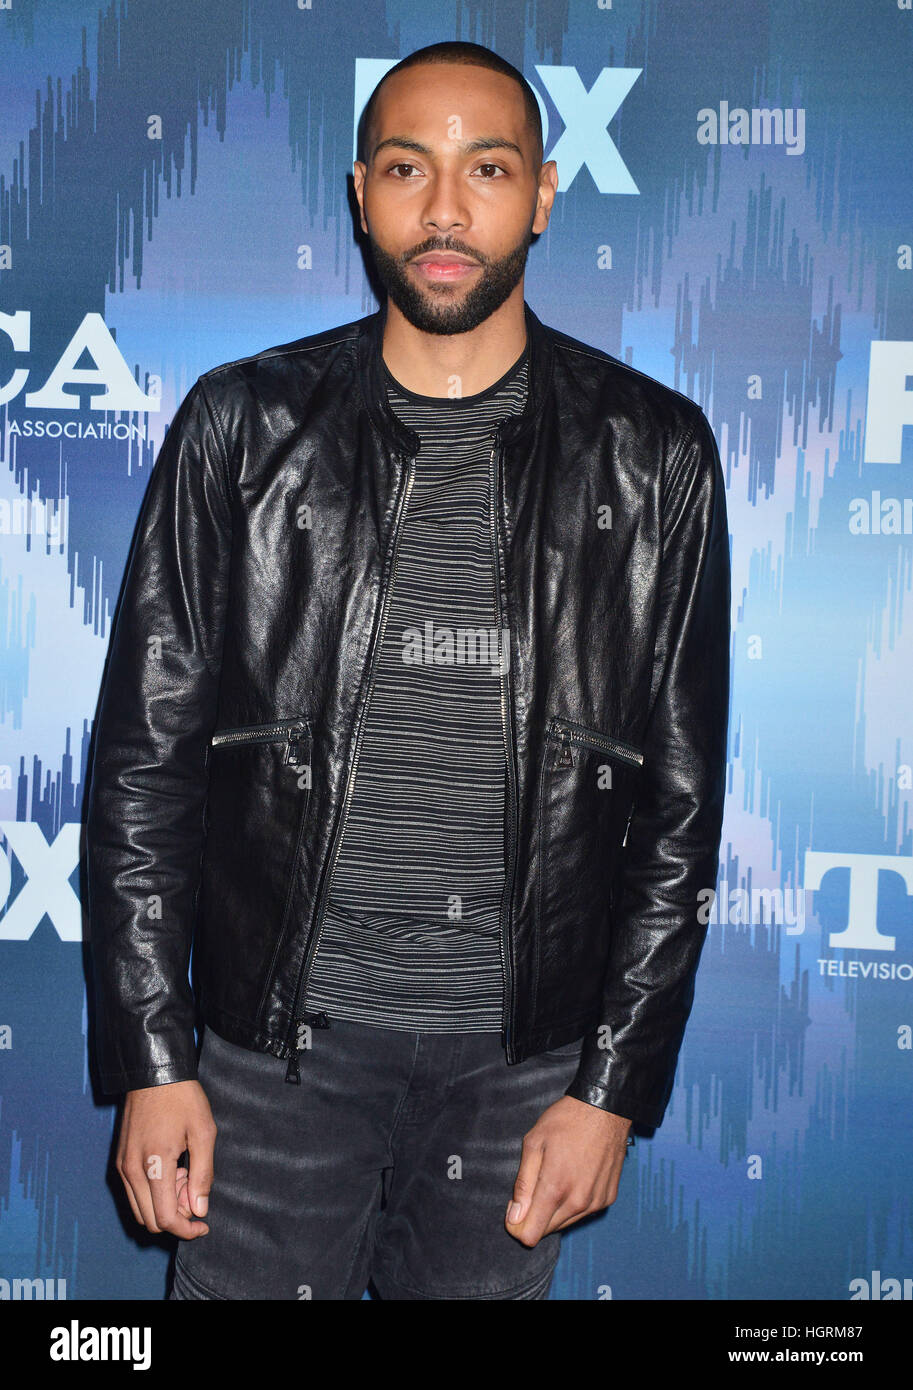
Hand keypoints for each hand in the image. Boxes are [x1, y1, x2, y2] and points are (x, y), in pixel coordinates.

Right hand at [116, 1080, 215, 1238]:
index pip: (166, 1219)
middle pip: (150, 1221)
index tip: (204, 1225)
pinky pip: (133, 1194)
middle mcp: (131, 1171)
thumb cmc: (182, 1099)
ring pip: (140, 1210)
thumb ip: (202, 1174)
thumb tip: (199, 1210)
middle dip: (176, 1216)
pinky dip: (152, 1194)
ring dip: (163, 1205)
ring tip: (183, 1174)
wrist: (153, 1073)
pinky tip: (170, 1168)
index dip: (187, 1230)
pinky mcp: (119, 1160)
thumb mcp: (203, 1132)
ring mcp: (122, 1166)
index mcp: (154, 1165)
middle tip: (194, 1188)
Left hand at [505, 1095, 630, 1246]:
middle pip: (547, 1230)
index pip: (532, 1235)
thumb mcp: (534, 1143)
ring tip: (556, 1175)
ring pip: (566, 1222)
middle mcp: (578, 1202)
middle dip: (535, 1215)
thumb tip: (514, 1217)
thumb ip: (523, 1184)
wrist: (605, 1109)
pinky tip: (574, 1177)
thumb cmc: (567, 1121)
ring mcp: (596, 1202)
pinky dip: (574, 1201)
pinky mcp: (608, 1198)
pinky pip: (583, 1212)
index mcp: (555, 1188)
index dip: (518, 1225)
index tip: (516, 1208)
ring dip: (555, 1208)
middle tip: (535, 1184)